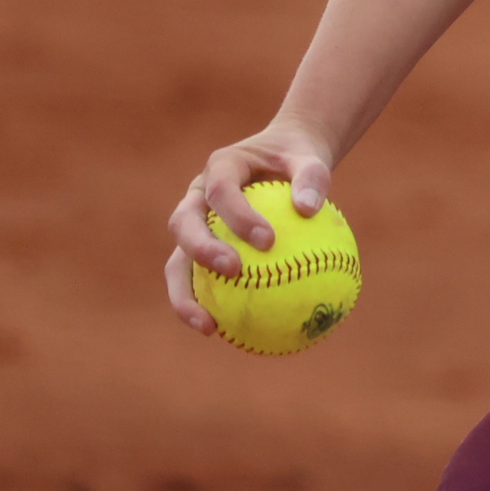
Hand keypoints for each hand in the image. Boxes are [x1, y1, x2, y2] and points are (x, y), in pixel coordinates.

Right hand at [162, 119, 335, 336]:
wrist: (281, 156)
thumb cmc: (297, 159)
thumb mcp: (311, 158)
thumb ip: (312, 178)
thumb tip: (310, 208)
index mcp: (221, 166)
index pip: (221, 190)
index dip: (237, 215)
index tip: (267, 241)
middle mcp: (198, 195)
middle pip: (183, 223)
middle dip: (201, 249)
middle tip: (233, 271)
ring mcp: (194, 224)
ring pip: (177, 260)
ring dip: (185, 294)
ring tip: (209, 326)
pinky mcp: (198, 249)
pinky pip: (197, 281)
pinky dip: (205, 306)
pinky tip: (229, 334)